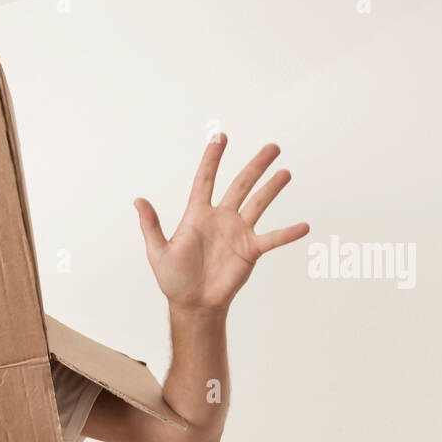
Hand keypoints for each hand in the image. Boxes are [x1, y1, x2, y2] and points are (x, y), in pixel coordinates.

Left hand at [134, 134, 308, 313]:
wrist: (193, 304)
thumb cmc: (173, 279)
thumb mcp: (157, 252)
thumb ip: (150, 226)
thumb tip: (138, 200)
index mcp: (197, 215)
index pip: (206, 180)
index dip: (213, 159)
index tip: (220, 137)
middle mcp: (221, 218)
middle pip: (240, 185)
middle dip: (255, 166)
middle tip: (272, 147)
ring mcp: (237, 233)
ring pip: (258, 204)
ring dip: (272, 188)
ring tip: (285, 172)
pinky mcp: (250, 250)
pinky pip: (272, 239)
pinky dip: (287, 233)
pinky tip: (303, 226)